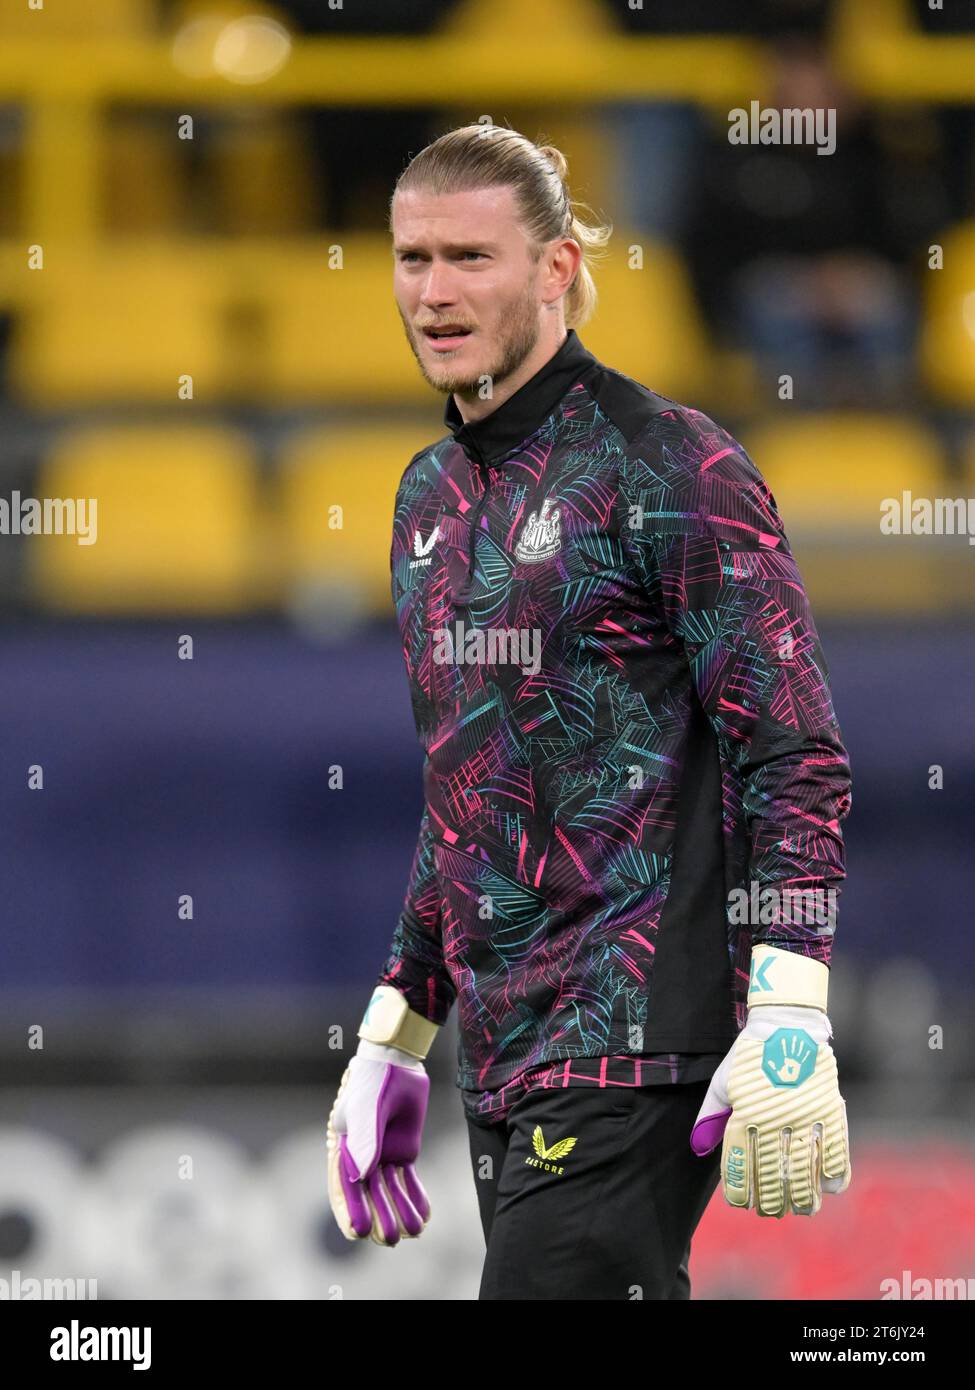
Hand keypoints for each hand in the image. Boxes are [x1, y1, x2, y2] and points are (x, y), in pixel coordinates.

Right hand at [326, 1040, 431, 1244]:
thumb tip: (361, 1177)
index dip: (349, 1211)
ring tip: (413, 1232)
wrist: (397, 1063)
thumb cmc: (373, 1082)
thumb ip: (365, 1141)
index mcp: (343, 1150)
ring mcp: (384, 1156)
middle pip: (369, 1195)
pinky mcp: (404, 1151)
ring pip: (391, 1191)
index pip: (343, 1188)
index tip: (357, 1232)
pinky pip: (409, 1180)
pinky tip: (425, 1215)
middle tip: (389, 1240)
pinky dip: (416, 1197)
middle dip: (379, 1217)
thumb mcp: (366, 1110)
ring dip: (400, 1210)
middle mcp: (362, 1159)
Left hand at [690, 1004, 850, 1216]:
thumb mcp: (724, 1082)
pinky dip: (834, 1171)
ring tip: (802, 1209)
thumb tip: (699, 1148)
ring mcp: (803, 1114)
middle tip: (772, 1212)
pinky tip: (828, 1188)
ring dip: (802, 1194)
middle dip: (772, 1199)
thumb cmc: (750, 1055)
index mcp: (745, 1112)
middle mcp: (773, 1118)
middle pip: (773, 1172)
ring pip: (804, 1167)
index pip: (740, 1162)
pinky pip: (834, 1147)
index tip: (742, 1203)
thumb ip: (711, 1116)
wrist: (787, 1026)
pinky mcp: (829, 1108)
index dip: (740, 1188)